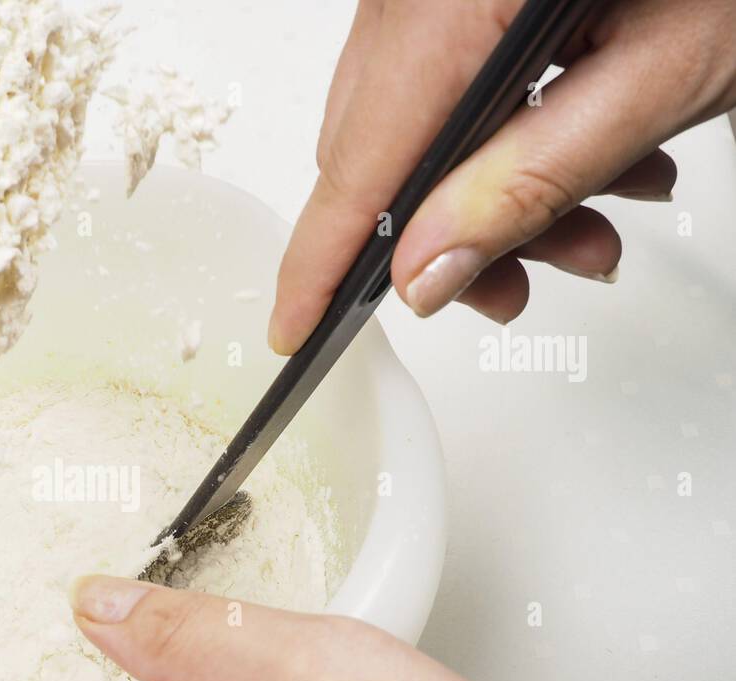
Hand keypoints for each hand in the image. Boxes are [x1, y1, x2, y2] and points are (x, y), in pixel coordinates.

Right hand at [268, 0, 735, 345]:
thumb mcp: (657, 76)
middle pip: (378, 150)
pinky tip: (578, 149)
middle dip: (450, 236)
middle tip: (522, 283)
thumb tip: (425, 271)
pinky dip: (498, 136)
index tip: (298, 329)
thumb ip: (531, 181)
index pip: (360, 162)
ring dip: (488, 194)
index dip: (323, 260)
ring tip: (587, 218)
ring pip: (410, 127)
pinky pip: (436, 83)